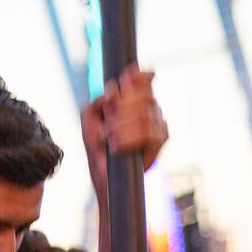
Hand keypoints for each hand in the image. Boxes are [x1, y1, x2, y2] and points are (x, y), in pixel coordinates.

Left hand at [81, 65, 168, 190]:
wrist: (105, 175)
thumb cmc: (98, 146)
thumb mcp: (89, 121)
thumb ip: (97, 103)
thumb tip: (112, 91)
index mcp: (134, 99)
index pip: (143, 79)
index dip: (136, 76)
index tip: (124, 81)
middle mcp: (149, 107)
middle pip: (143, 95)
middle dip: (121, 108)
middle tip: (107, 124)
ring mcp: (158, 122)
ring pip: (144, 114)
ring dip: (122, 126)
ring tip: (110, 139)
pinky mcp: (161, 139)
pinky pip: (149, 132)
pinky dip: (131, 138)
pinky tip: (118, 146)